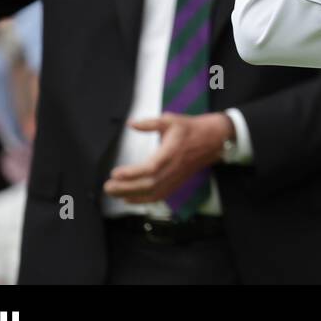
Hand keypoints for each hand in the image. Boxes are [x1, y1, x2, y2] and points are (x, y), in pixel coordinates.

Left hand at [103, 112, 232, 202]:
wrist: (213, 140)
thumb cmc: (191, 129)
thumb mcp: (171, 120)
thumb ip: (150, 123)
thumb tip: (131, 124)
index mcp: (171, 152)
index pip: (150, 168)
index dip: (132, 173)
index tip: (115, 173)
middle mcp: (173, 169)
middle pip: (148, 184)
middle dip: (126, 188)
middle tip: (107, 186)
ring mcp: (175, 178)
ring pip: (152, 193)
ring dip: (131, 195)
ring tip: (113, 193)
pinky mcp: (176, 183)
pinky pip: (159, 196)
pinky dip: (143, 200)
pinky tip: (129, 199)